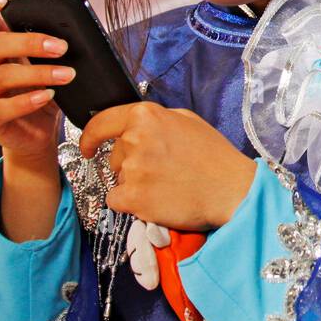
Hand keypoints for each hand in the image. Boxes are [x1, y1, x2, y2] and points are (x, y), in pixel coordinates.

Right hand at [0, 0, 72, 165]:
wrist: (39, 134)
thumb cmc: (45, 91)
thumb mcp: (51, 64)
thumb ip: (54, 45)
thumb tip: (79, 31)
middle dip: (29, 42)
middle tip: (61, 47)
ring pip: (1, 76)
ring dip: (37, 73)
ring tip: (67, 75)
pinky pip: (0, 108)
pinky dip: (26, 101)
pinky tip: (46, 96)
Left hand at [78, 101, 256, 230]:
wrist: (232, 190)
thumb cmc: (214, 156)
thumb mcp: (186, 121)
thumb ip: (154, 120)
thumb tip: (132, 125)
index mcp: (146, 116)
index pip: (102, 122)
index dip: (89, 136)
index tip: (87, 147)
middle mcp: (135, 139)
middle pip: (115, 156)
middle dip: (129, 163)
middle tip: (162, 170)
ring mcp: (133, 170)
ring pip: (118, 179)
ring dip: (135, 184)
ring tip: (166, 185)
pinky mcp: (133, 199)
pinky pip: (117, 200)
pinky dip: (132, 204)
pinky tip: (156, 200)